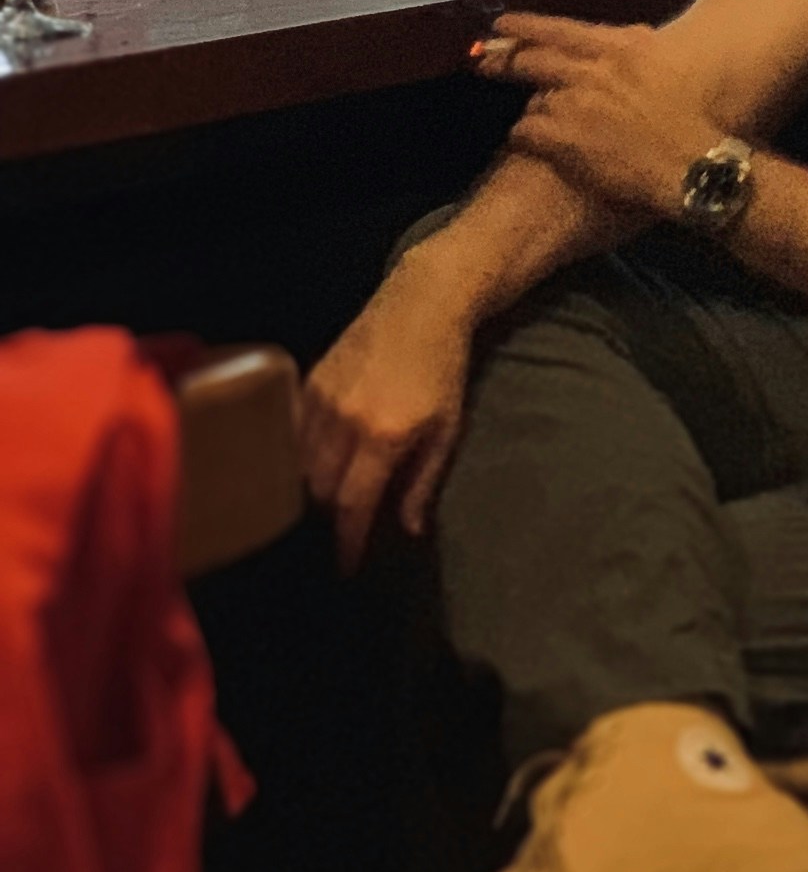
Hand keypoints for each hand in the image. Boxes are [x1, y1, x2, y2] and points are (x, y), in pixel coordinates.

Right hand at [300, 256, 473, 570]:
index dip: (347, 542)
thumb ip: (423, 481)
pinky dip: (302, 455)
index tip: (345, 568)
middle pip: (322, 491)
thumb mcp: (447, 427)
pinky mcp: (309, 381)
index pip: (354, 505)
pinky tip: (312, 464)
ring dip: (313, 488)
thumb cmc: (444, 368)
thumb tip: (409, 529)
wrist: (421, 303)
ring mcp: (321, 399)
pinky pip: (295, 434)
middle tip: (340, 531)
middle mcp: (344, 422)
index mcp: (383, 437)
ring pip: (302, 465)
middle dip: (331, 516)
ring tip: (325, 503)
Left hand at [476, 13, 709, 217]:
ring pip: (534, 100)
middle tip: (485, 65)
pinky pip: (526, 132)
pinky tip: (527, 146)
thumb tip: (621, 38)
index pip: (560, 29)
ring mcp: (574, 104)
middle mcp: (592, 70)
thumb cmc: (691, 120)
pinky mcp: (562, 139)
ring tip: (533, 122)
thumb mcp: (665, 68)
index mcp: (619, 48)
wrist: (694, 166)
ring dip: (532, 109)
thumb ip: (636, 50)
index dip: (524, 26)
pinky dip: (524, 137)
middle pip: (533, 60)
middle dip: (505, 62)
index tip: (500, 26)